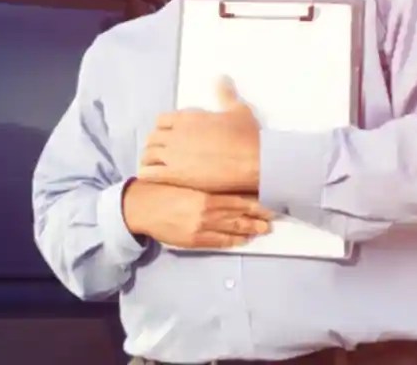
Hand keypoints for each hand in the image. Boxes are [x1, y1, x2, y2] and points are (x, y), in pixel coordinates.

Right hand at [122, 179, 274, 248]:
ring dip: (251, 228)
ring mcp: (202, 227)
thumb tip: (227, 174)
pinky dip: (234, 240)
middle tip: (274, 216)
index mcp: (206, 193)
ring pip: (233, 228)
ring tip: (265, 228)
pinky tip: (244, 239)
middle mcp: (207, 211)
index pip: (238, 197)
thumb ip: (206, 178)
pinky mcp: (195, 239)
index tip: (270, 197)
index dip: (256, 199)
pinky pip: (220, 241)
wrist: (142, 207)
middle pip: (240, 213)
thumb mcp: (185, 177)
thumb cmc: (164, 188)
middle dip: (259, 215)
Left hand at [139, 76, 260, 192]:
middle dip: (154, 145)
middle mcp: (175, 134)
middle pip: (152, 138)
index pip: (161, 121)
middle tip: (158, 154)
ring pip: (147, 155)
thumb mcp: (237, 109)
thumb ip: (225, 94)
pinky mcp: (175, 174)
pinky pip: (149, 173)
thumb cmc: (247, 135)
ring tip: (152, 167)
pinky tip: (151, 178)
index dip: (163, 129)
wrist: (253, 160)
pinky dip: (146, 174)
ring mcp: (173, 155)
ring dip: (148, 160)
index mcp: (187, 118)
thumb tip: (221, 78)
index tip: (167, 136)